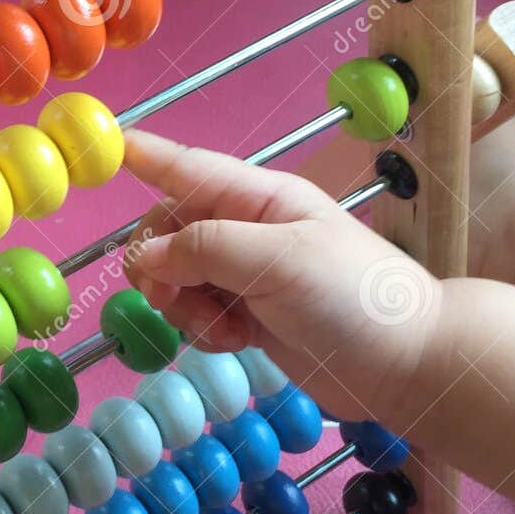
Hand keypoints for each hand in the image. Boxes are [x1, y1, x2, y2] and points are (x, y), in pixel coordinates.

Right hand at [121, 130, 442, 424]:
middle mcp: (249, 230)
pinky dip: (203, 329)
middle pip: (170, 230)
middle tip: (164, 298)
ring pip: (177, 277)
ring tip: (217, 328)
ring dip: (181, 304)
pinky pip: (198, 313)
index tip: (105, 147)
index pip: (190, 169)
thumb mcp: (279, 260)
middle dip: (157, 262)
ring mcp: (249, 275)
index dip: (147, 157)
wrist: (408, 366)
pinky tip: (233, 342)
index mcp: (261, 198)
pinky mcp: (251, 317)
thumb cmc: (354, 298)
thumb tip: (148, 256)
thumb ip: (206, 249)